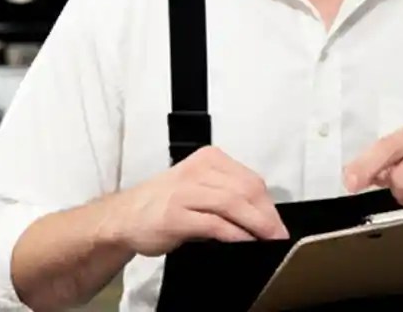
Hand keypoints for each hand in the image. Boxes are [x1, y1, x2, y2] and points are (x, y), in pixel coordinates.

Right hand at [98, 146, 289, 256]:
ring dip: (256, 225)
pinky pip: (214, 223)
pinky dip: (235, 234)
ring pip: (233, 203)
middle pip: (246, 190)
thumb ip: (226, 194)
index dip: (269, 204)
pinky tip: (245, 243)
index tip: (279, 225)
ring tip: (268, 242)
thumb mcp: (198, 188)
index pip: (250, 179)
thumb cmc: (164, 203)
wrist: (124, 217)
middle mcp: (197, 170)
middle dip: (267, 216)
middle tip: (279, 237)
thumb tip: (263, 216)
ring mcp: (185, 191)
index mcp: (208, 159)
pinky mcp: (176, 215)